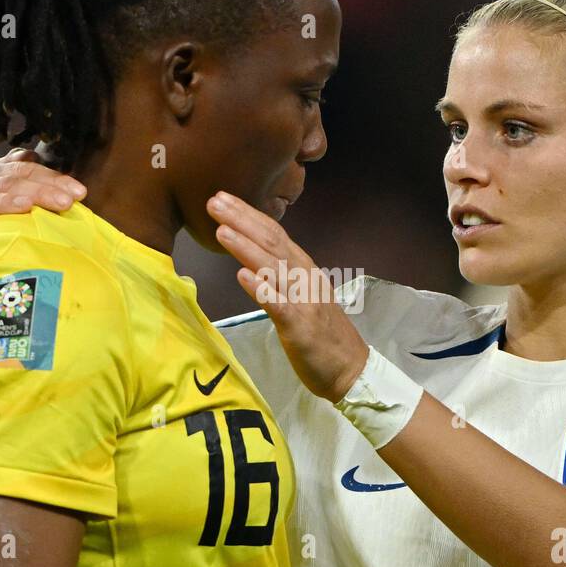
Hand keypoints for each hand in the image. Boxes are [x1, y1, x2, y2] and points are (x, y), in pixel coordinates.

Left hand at [207, 191, 367, 401]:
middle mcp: (304, 278)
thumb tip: (251, 260)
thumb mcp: (301, 295)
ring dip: (247, 248)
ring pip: (273, 268)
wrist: (350, 369)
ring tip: (222, 231)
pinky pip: (278, 305)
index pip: (274, 233)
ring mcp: (303, 300)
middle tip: (214, 201)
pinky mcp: (300, 326)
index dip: (248, 215)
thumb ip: (280, 275)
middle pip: (271, 242)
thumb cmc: (322, 333)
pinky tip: (242, 276)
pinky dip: (261, 288)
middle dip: (242, 221)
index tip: (223, 198)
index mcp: (303, 268)